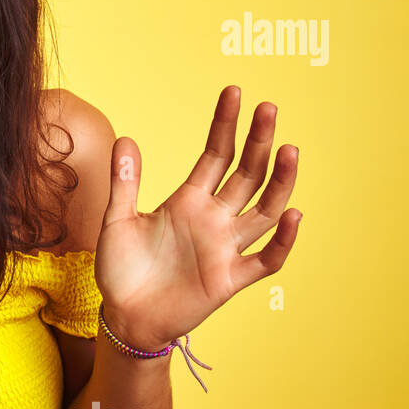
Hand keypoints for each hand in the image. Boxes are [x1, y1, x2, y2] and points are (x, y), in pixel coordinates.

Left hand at [95, 85, 300, 350]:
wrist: (124, 316)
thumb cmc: (121, 270)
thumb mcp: (117, 221)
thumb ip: (125, 183)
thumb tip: (124, 138)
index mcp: (188, 201)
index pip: (216, 154)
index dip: (226, 124)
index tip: (235, 92)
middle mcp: (213, 219)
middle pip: (246, 174)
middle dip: (259, 142)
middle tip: (269, 108)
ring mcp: (225, 248)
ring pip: (264, 210)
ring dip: (280, 182)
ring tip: (290, 150)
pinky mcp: (230, 279)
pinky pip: (265, 259)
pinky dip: (281, 240)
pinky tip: (291, 215)